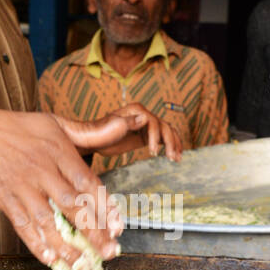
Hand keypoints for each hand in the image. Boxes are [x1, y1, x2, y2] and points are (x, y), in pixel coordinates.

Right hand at [0, 102, 122, 269]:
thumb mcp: (56, 122)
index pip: (87, 182)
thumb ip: (89, 131)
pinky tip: (51, 260)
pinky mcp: (5, 200)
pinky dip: (37, 245)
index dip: (105, 206)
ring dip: (66, 246)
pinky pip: (22, 226)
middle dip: (93, 232)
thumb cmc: (21, 128)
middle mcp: (42, 170)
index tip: (117, 227)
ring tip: (83, 264)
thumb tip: (124, 125)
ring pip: (47, 221)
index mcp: (59, 151)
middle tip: (109, 252)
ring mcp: (22, 187)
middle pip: (71, 205)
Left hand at [55, 103, 182, 162]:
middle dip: (169, 142)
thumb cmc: (98, 133)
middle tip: (170, 158)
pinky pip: (164, 136)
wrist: (93, 138)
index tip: (152, 152)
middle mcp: (143, 115)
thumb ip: (126, 123)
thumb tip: (145, 117)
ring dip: (174, 144)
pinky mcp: (147, 133)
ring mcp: (146, 124)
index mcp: (135, 111)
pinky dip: (172, 145)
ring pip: (167, 131)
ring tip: (176, 158)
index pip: (153, 121)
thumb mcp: (109, 129)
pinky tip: (176, 156)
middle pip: (164, 126)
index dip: (155, 137)